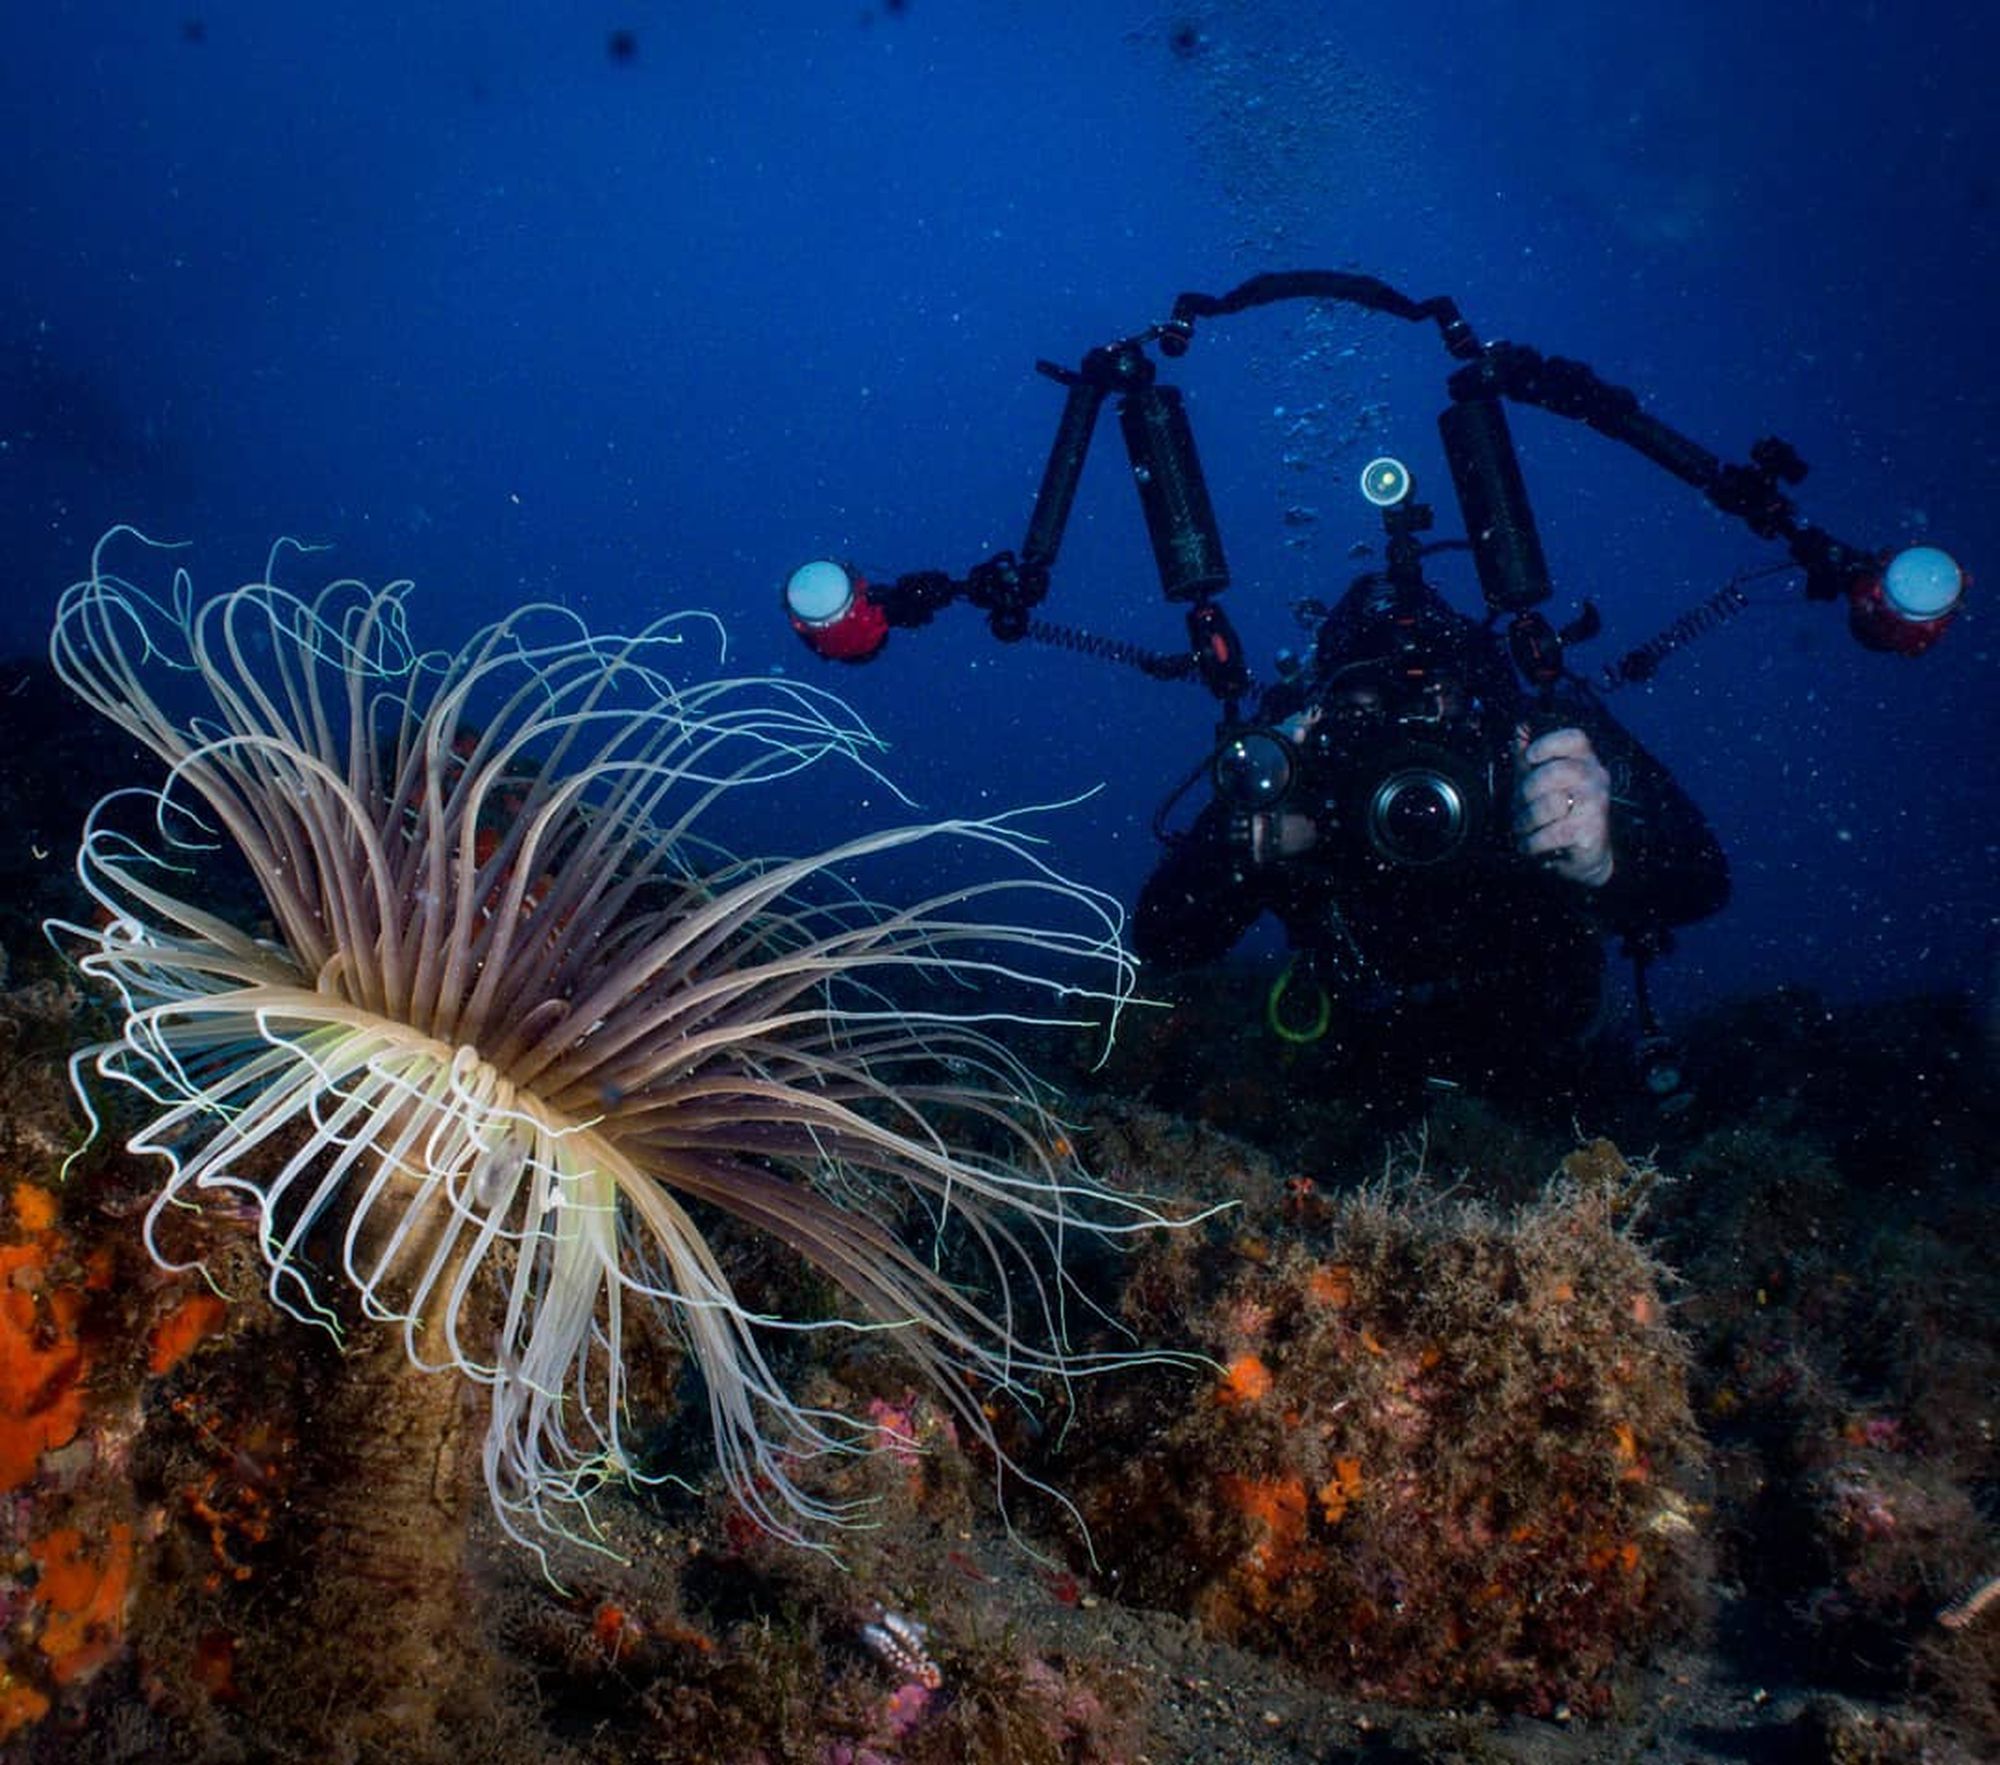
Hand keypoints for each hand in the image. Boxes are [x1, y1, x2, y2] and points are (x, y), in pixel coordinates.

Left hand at [1514, 725, 1613, 886]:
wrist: (1585, 856)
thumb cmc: (1557, 814)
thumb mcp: (1539, 783)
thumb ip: (1527, 758)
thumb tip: (1520, 728)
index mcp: (1584, 761)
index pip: (1575, 739)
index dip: (1549, 744)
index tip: (1530, 757)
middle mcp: (1596, 778)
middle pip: (1555, 771)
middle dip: (1527, 791)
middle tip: (1520, 805)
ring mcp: (1596, 805)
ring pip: (1550, 804)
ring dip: (1526, 821)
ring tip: (1525, 828)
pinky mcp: (1591, 832)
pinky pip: (1550, 833)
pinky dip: (1532, 843)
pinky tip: (1532, 845)